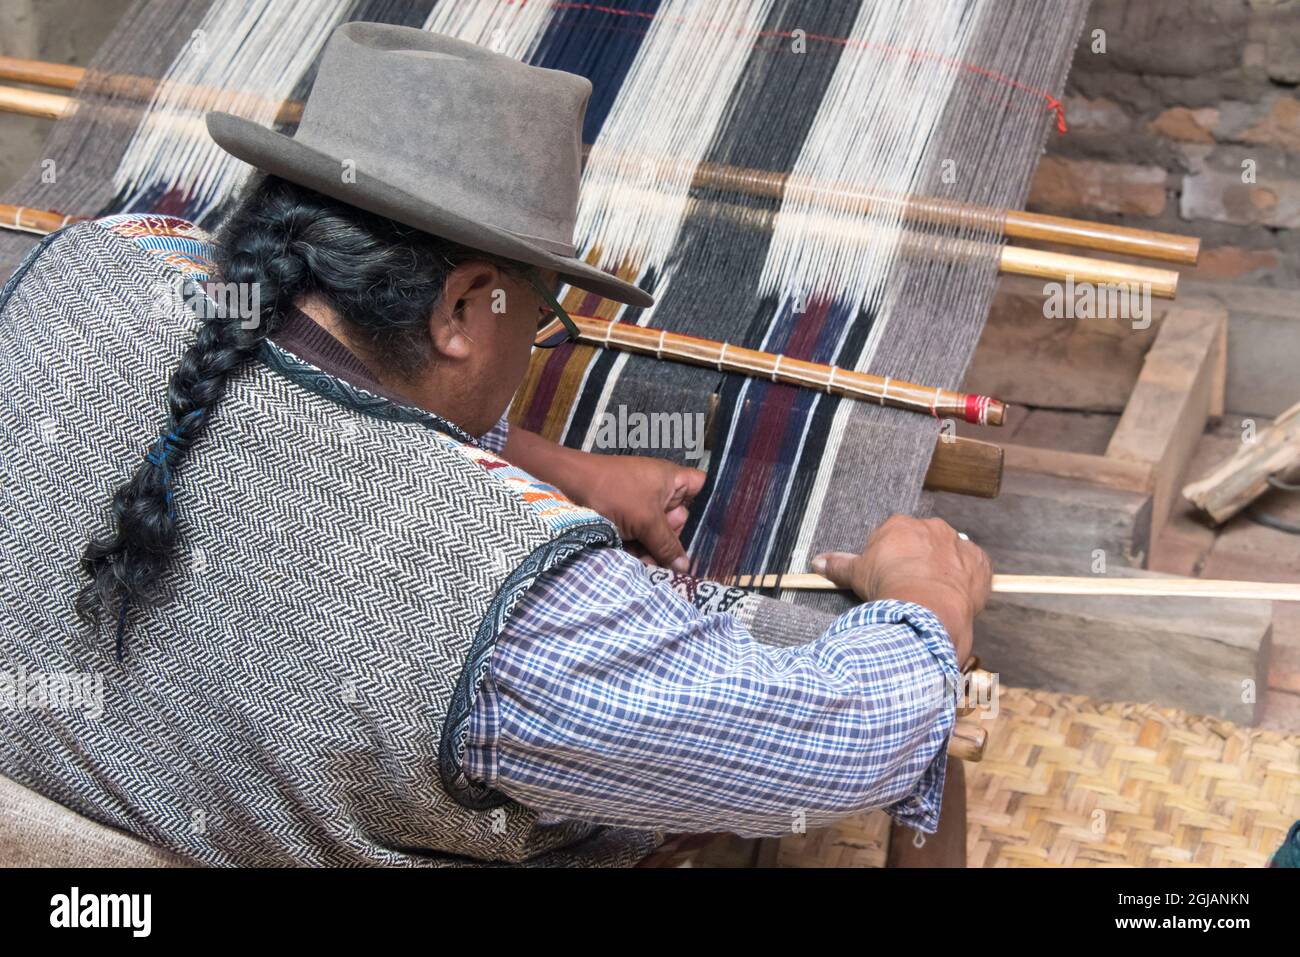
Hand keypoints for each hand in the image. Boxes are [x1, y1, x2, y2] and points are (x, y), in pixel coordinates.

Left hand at [569, 454, 705, 571]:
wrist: (567, 488)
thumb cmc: (613, 492)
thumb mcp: (646, 520)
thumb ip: (668, 544)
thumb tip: (684, 567)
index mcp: (670, 479)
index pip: (699, 486)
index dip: (702, 505)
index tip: (701, 530)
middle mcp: (659, 491)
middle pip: (679, 519)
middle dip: (670, 539)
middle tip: (662, 553)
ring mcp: (641, 505)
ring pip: (658, 533)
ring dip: (652, 549)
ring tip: (643, 561)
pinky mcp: (625, 519)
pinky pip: (640, 536)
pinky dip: (637, 548)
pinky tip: (633, 561)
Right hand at [812, 515, 990, 661]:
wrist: (925, 606)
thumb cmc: (888, 586)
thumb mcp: (858, 575)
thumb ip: (839, 565)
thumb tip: (817, 562)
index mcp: (901, 525)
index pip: (894, 537)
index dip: (890, 559)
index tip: (888, 578)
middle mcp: (932, 528)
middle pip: (924, 542)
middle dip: (919, 561)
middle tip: (910, 587)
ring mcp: (958, 544)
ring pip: (951, 554)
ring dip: (945, 569)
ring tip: (934, 595)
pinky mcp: (980, 563)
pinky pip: (975, 568)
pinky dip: (968, 580)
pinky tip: (957, 595)